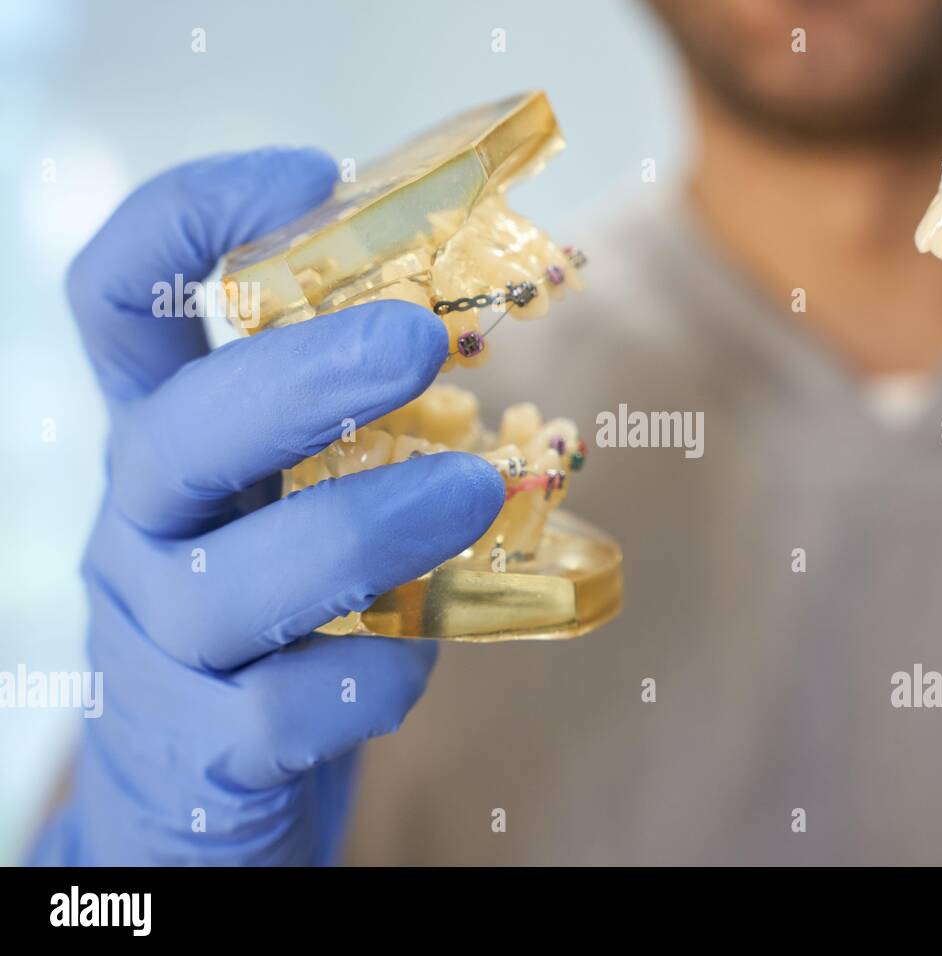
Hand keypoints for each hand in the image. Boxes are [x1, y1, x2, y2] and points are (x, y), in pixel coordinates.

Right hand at [27, 149, 502, 863]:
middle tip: (419, 337)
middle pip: (178, 432)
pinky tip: (418, 647)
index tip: (313, 179)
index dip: (193, 219)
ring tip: (473, 495)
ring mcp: (162, 643)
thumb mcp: (288, 495)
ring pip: (236, 579)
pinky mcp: (210, 749)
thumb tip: (468, 322)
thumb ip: (348, 426)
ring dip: (364, 528)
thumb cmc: (275, 614)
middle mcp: (144, 528)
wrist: (201, 786)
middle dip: (300, 374)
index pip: (119, 300)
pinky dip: (373, 668)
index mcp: (166, 442)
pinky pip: (291, 705)